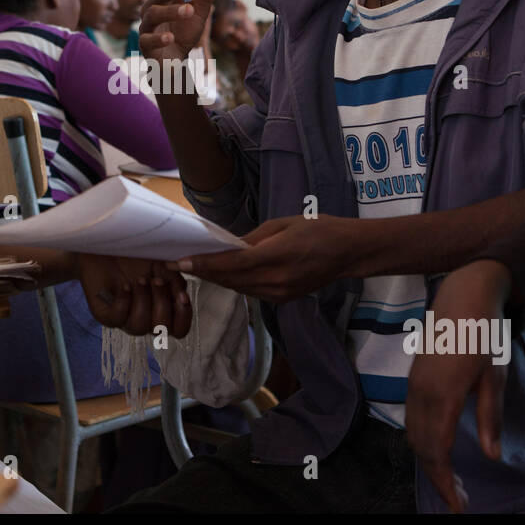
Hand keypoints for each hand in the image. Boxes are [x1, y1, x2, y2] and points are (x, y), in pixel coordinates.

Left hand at [76, 254, 192, 337]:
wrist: (110, 242)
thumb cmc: (139, 254)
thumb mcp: (164, 264)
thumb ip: (177, 282)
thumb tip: (183, 297)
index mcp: (163, 308)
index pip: (180, 329)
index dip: (183, 317)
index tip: (181, 296)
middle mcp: (145, 318)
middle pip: (161, 331)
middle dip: (162, 304)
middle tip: (156, 280)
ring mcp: (125, 318)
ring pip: (139, 328)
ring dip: (142, 301)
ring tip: (139, 280)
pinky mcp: (105, 314)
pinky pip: (117, 319)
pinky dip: (124, 301)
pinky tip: (124, 286)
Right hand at [137, 0, 227, 63]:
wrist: (174, 61)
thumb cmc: (184, 32)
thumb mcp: (200, 11)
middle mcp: (152, 6)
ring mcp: (146, 25)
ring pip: (154, 13)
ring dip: (172, 11)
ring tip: (190, 10)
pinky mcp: (145, 45)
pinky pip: (147, 39)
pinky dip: (158, 38)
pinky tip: (170, 38)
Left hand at [168, 214, 362, 301]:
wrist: (348, 253)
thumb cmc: (318, 230)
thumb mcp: (283, 224)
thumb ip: (253, 238)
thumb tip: (226, 246)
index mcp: (277, 257)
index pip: (231, 264)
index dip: (204, 265)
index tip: (180, 262)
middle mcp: (276, 281)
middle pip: (230, 279)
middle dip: (203, 272)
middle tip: (177, 263)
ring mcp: (279, 294)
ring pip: (237, 288)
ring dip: (216, 278)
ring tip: (194, 267)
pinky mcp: (282, 300)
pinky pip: (250, 292)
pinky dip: (234, 282)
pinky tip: (221, 273)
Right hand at [405, 259, 512, 512]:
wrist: (462, 297)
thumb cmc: (484, 334)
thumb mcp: (495, 376)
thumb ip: (490, 417)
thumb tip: (491, 455)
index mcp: (443, 395)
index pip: (437, 451)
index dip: (445, 482)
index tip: (457, 506)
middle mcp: (421, 393)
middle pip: (421, 448)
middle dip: (437, 478)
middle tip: (458, 501)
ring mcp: (414, 385)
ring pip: (413, 435)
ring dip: (429, 461)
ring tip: (450, 481)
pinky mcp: (413, 379)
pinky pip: (412, 419)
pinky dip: (422, 441)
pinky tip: (438, 449)